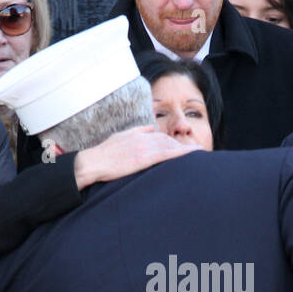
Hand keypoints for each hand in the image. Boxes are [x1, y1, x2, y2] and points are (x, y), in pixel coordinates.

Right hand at [73, 125, 198, 188]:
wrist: (93, 163)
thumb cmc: (102, 154)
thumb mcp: (119, 138)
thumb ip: (136, 132)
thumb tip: (150, 128)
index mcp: (137, 134)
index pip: (159, 136)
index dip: (171, 142)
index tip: (180, 147)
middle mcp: (143, 138)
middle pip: (168, 140)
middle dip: (181, 145)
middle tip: (194, 153)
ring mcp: (145, 148)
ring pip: (170, 145)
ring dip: (186, 149)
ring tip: (200, 153)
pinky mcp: (145, 158)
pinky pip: (168, 154)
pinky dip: (183, 153)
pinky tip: (193, 154)